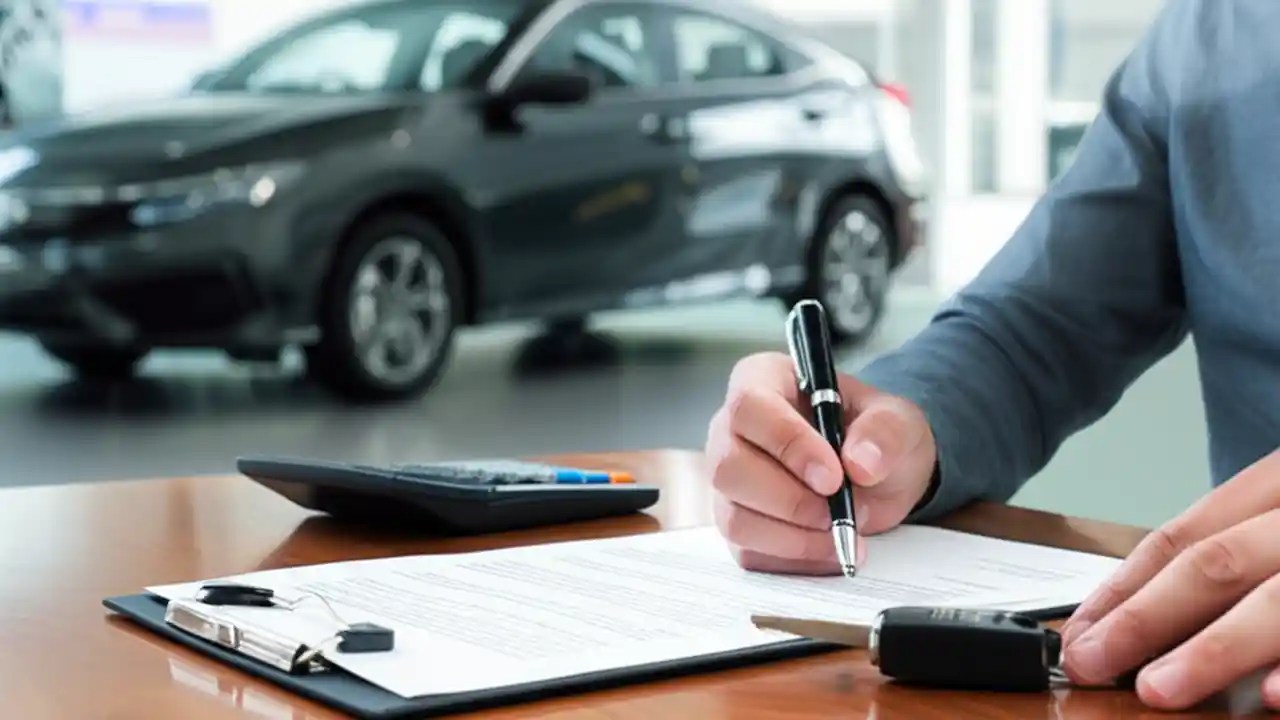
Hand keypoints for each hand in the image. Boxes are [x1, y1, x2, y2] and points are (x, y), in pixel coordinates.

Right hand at [705, 352, 937, 574]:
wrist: (878, 475)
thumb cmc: (874, 434)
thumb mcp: (898, 420)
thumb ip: (886, 432)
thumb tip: (861, 462)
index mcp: (763, 381)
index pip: (750, 406)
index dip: (787, 443)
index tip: (833, 477)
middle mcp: (732, 429)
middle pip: (728, 467)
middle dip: (788, 500)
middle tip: (836, 512)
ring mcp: (730, 480)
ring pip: (733, 517)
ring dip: (792, 537)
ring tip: (839, 533)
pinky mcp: (738, 521)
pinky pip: (748, 552)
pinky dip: (793, 559)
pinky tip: (828, 549)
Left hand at [1061, 449, 1279, 709]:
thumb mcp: (1273, 523)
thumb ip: (1223, 556)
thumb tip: (1127, 624)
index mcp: (1274, 489)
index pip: (1179, 539)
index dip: (1121, 590)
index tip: (1076, 636)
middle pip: (1216, 564)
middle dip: (1145, 618)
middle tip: (1092, 664)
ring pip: (1275, 602)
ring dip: (1211, 650)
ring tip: (1157, 688)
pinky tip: (1269, 697)